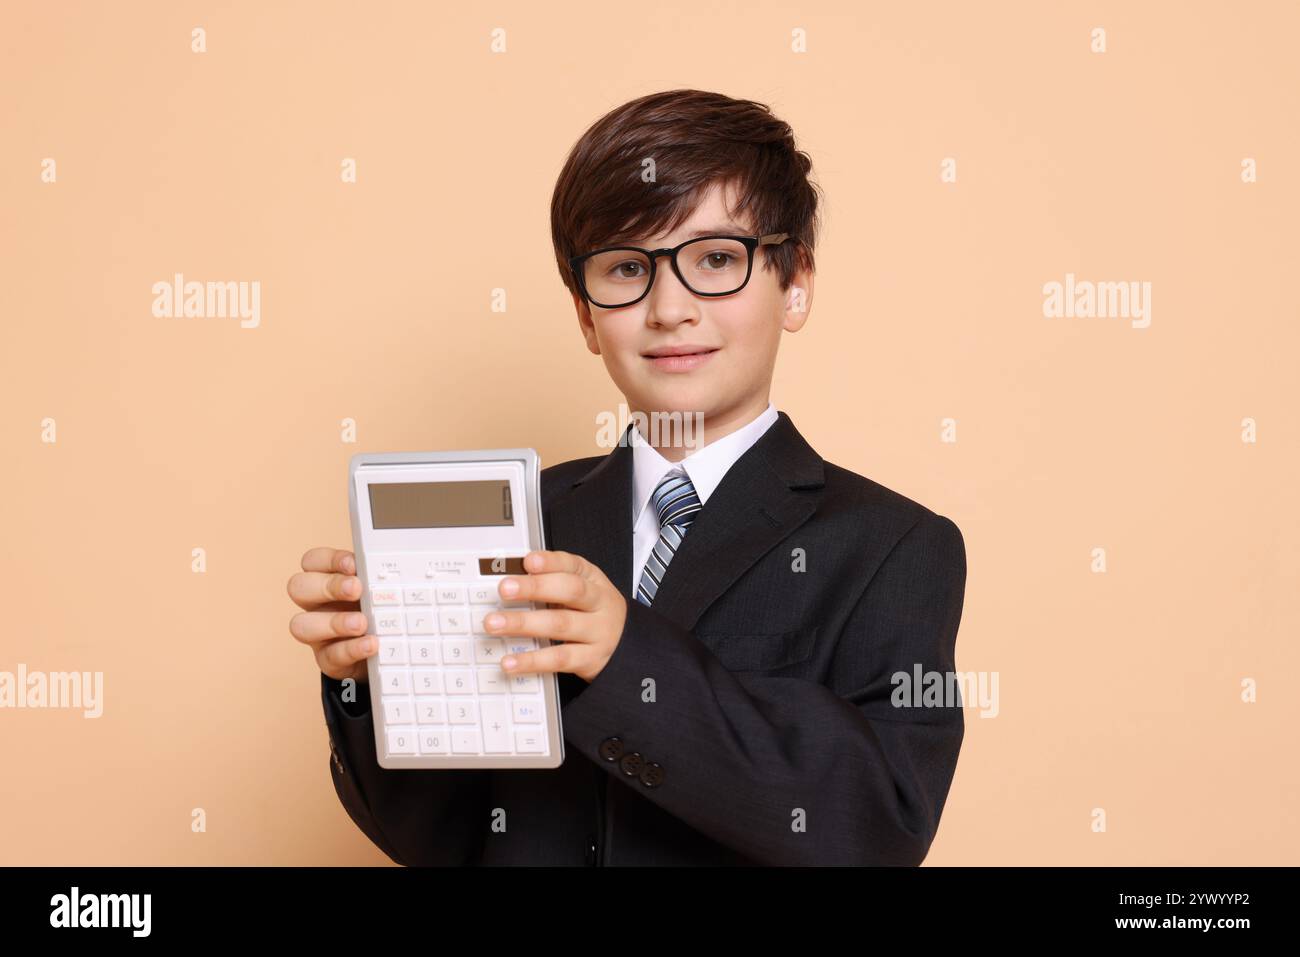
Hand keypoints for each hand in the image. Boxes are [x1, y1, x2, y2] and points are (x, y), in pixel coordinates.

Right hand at [286, 547, 376, 683]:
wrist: (388, 650)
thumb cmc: (380, 608)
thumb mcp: (382, 588)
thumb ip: (382, 577)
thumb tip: (401, 565)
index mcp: (327, 579)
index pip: (313, 561)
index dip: (329, 560)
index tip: (354, 564)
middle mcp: (316, 604)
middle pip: (298, 587)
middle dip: (328, 586)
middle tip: (356, 589)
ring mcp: (318, 633)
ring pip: (302, 625)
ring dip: (334, 622)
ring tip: (362, 623)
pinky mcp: (328, 659)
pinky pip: (330, 655)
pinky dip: (352, 649)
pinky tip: (371, 644)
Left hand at [485, 550, 627, 682]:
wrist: (628, 649)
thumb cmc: (594, 615)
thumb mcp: (582, 593)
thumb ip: (552, 583)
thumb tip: (511, 580)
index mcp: (593, 580)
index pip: (573, 565)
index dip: (551, 562)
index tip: (528, 561)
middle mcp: (599, 603)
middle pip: (570, 590)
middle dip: (535, 587)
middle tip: (504, 589)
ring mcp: (597, 632)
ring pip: (560, 624)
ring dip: (523, 623)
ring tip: (494, 623)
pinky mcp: (591, 660)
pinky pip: (559, 659)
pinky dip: (532, 660)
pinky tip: (510, 661)